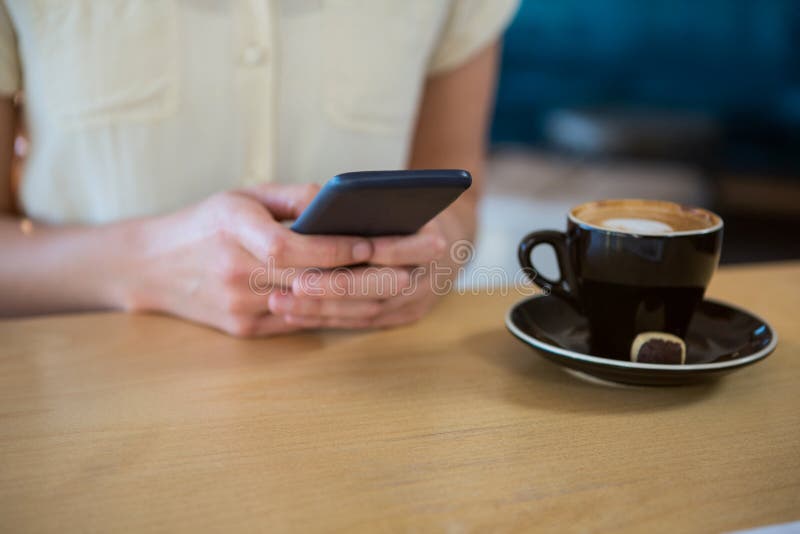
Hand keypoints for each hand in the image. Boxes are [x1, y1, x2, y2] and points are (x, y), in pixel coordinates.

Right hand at [121, 184, 373, 335]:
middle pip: (306, 280)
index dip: (332, 248)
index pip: (288, 246)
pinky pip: (296, 322)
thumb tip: (340, 200)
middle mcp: (232, 272)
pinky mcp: (243, 330)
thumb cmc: (205, 223)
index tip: (370, 243)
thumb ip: (291, 197)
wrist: (152, 267)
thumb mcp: (242, 196)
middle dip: (358, 275)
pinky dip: (329, 313)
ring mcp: (237, 307)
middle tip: (402, 268)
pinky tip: (360, 304)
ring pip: (307, 307)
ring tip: (391, 287)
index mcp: (231, 229)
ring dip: (353, 300)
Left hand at [268, 210, 467, 328]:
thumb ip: (364, 202)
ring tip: (280, 300)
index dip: (384, 250)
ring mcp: (416, 302)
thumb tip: (317, 205)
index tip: (343, 247)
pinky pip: (359, 324)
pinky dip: (324, 319)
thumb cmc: (401, 212)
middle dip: (339, 286)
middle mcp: (430, 276)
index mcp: (434, 239)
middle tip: (297, 282)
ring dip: (321, 308)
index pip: (413, 248)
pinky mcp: (400, 319)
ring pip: (367, 311)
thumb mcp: (392, 199)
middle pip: (384, 286)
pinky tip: (292, 311)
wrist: (437, 243)